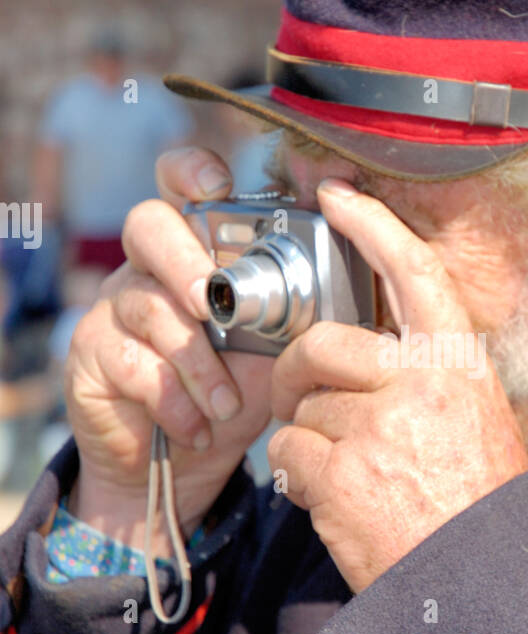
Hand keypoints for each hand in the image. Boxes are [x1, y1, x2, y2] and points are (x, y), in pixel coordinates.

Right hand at [65, 148, 274, 550]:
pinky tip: (196, 427)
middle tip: (213, 307)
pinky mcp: (91, 352)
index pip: (180, 184)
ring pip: (148, 304)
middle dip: (186, 263)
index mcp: (199, 249)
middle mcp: (150, 265)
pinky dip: (173, 401)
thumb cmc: (237, 393)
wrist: (187, 463)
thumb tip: (329, 293)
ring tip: (226, 405)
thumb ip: (290, 315)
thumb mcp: (275, 353)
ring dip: (196, 362)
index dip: (190, 170)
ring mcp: (114, 305)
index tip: (215, 184)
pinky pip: (131, 362)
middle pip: (148, 224)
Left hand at [267, 179, 527, 592]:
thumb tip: (360, 357)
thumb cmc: (480, 508)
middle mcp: (422, 384)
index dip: (373, 226)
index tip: (338, 196)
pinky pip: (288, 453)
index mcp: (460, 365)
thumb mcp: (476, 422)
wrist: (486, 584)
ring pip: (302, 408)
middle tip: (296, 396)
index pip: (415, 274)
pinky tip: (332, 500)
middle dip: (296, 372)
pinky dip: (296, 478)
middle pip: (323, 345)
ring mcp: (380, 426)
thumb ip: (426, 380)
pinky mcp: (343, 472)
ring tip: (348, 478)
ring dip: (308, 442)